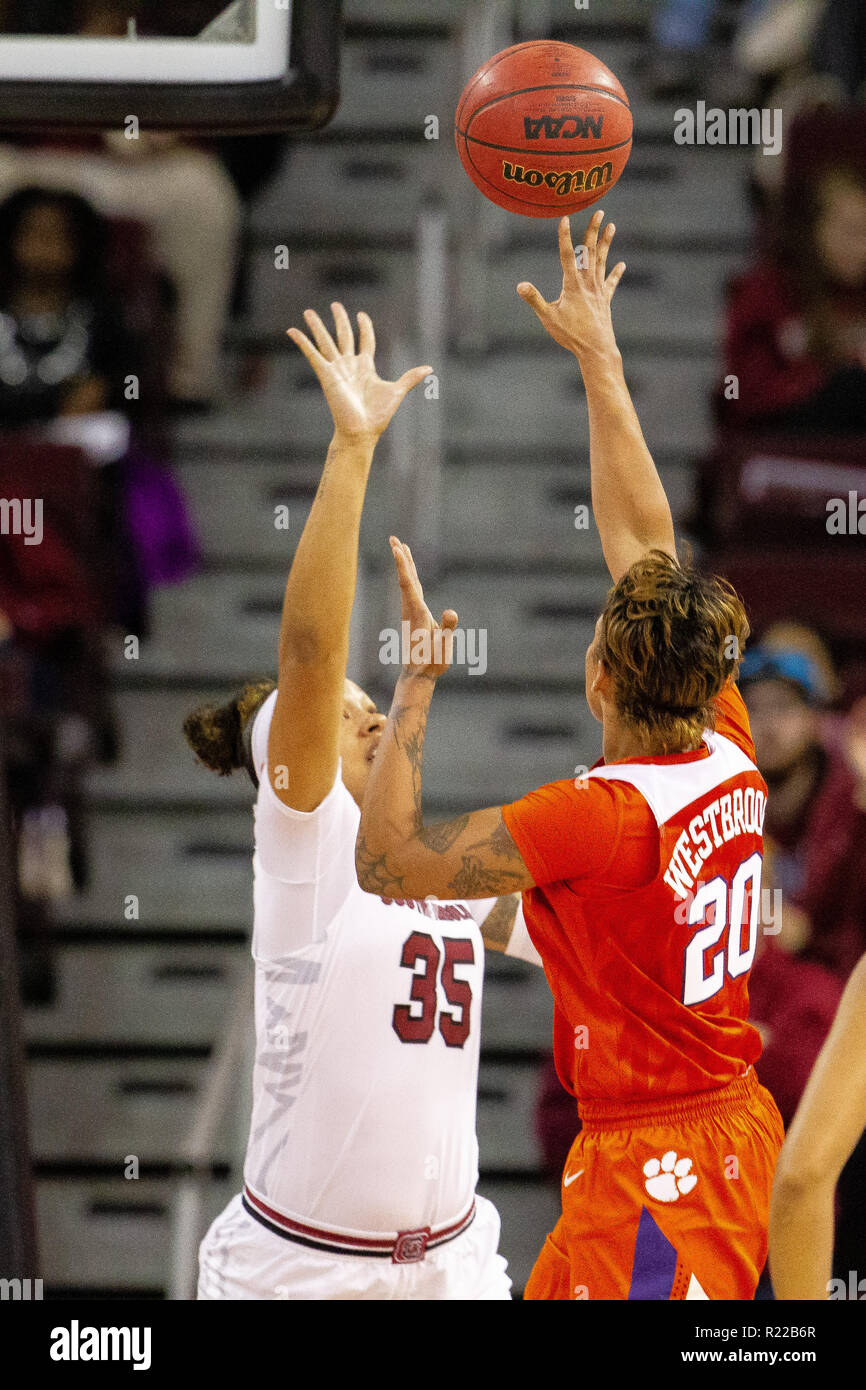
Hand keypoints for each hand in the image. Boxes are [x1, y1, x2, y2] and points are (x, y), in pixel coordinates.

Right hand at [288, 304, 430, 445]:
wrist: (361, 430)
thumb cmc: (378, 415)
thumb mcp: (397, 391)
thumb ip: (410, 378)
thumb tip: (429, 369)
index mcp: (366, 367)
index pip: (365, 341)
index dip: (364, 327)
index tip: (361, 315)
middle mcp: (349, 365)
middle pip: (343, 336)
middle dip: (340, 320)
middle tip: (335, 304)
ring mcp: (336, 369)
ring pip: (325, 341)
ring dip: (317, 326)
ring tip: (308, 311)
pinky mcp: (325, 375)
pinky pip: (312, 355)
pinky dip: (302, 342)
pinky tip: (292, 330)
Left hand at [390, 536, 457, 679]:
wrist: (418, 675)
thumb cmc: (432, 661)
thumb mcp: (443, 646)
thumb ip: (447, 629)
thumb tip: (451, 612)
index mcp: (418, 613)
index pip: (409, 584)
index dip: (404, 565)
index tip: (397, 548)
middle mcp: (411, 610)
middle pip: (406, 578)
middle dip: (401, 558)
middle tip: (394, 538)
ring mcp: (411, 612)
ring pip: (407, 583)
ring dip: (405, 565)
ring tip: (402, 548)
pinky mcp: (414, 616)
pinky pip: (411, 591)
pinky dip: (410, 577)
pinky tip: (410, 574)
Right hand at [517, 212, 625, 358]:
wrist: (596, 349)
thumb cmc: (571, 335)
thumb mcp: (548, 317)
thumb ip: (534, 299)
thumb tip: (520, 285)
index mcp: (572, 285)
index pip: (567, 255)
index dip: (565, 236)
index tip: (565, 218)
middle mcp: (588, 284)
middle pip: (590, 252)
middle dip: (593, 231)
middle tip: (599, 212)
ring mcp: (599, 291)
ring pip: (602, 262)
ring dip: (606, 243)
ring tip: (612, 226)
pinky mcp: (605, 301)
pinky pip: (611, 283)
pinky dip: (616, 273)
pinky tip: (622, 264)